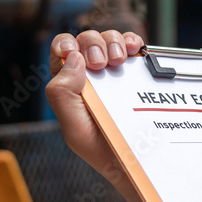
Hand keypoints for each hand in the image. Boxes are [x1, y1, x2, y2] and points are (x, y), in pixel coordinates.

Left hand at [45, 29, 144, 199]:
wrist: (139, 163)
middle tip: (100, 63)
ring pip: (109, 39)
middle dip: (92, 44)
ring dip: (112, 41)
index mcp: (69, 85)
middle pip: (86, 40)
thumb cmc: (104, 151)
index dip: (65, 44)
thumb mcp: (73, 129)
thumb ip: (62, 94)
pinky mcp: (137, 71)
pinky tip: (133, 50)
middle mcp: (90, 75)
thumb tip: (73, 59)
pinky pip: (133, 45)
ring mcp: (115, 72)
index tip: (73, 52)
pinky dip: (132, 41)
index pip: (62, 51)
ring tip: (118, 60)